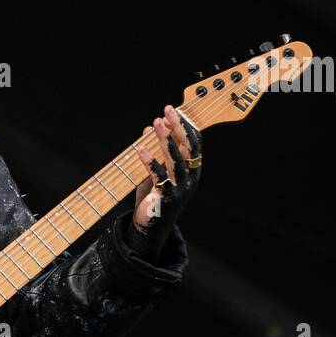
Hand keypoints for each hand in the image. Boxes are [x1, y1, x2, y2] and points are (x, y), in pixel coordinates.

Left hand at [128, 104, 201, 258]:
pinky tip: (141, 149)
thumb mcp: (153, 170)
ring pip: (176, 160)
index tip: (171, 110)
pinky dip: (150, 162)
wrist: (150, 227)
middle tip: (166, 111)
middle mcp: (190, 178)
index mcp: (191, 170)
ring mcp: (181, 189)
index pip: (194, 143)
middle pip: (188, 148)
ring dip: (166, 140)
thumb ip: (154, 149)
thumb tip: (150, 127)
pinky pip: (159, 177)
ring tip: (157, 124)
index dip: (184, 125)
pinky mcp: (168, 198)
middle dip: (178, 127)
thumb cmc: (153, 196)